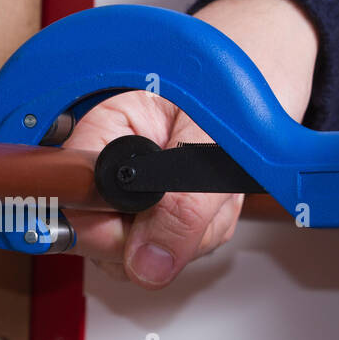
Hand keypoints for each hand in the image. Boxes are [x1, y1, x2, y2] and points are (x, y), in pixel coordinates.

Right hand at [63, 0, 318, 287]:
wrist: (263, 76)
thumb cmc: (234, 88)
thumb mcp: (214, 142)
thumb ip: (183, 205)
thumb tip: (148, 263)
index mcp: (101, 135)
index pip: (75, 210)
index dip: (110, 231)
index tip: (152, 222)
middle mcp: (106, 170)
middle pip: (103, 244)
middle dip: (161, 238)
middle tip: (202, 200)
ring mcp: (128, 199)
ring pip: (141, 256)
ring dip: (191, 238)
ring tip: (215, 193)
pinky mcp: (155, 218)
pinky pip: (170, 255)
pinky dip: (202, 237)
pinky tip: (215, 202)